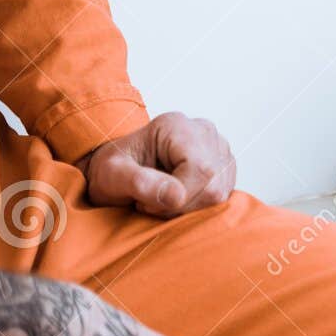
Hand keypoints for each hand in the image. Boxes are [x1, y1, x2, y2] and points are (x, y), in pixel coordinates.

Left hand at [78, 112, 235, 217]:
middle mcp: (204, 132)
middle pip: (214, 185)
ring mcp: (219, 149)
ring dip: (189, 208)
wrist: (116, 171)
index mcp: (177, 126)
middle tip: (151, 203)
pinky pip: (222, 198)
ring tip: (161, 200)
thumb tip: (177, 196)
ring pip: (220, 194)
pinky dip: (197, 207)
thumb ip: (139, 182)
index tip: (147, 204)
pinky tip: (176, 199)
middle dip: (182, 205)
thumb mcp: (111, 175)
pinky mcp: (225, 168)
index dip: (179, 196)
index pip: (200, 169)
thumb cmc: (110, 170)